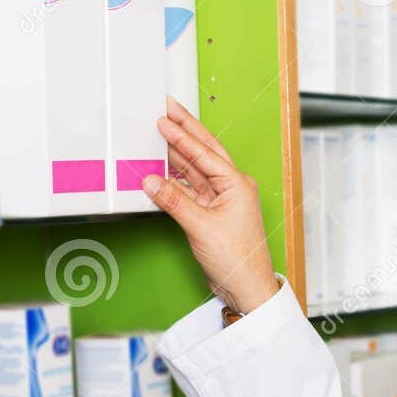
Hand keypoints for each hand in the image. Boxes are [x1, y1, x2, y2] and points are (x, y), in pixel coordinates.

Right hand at [143, 97, 279, 313]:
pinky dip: (174, 179)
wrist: (246, 287)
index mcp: (237, 184)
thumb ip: (174, 201)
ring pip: (195, 169)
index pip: (204, 153)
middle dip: (185, 130)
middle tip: (167, 109)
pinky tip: (160, 169)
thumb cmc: (237, 259)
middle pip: (203, 152)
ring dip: (177, 154)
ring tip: (158, 134)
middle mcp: (231, 187)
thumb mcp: (201, 227)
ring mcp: (222, 200)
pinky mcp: (211, 213)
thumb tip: (151, 181)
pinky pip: (189, 188)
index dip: (182, 135)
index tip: (163, 119)